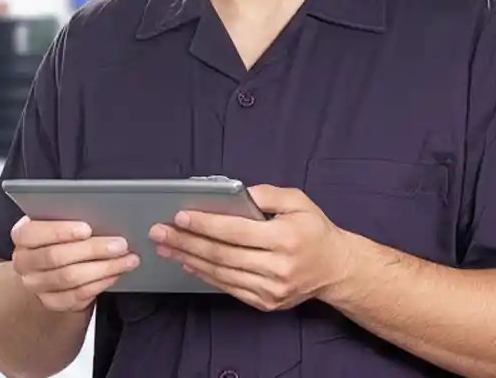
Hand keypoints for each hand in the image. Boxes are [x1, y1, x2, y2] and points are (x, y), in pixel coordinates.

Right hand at [10, 216, 140, 312]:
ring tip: (127, 259)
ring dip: (103, 268)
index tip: (87, 228)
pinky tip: (115, 274)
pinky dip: (100, 284)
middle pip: (57, 257)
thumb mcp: (58, 220)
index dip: (61, 231)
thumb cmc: (59, 236)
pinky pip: (77, 296)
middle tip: (120, 244)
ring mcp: (36, 285)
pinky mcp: (51, 302)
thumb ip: (69, 216)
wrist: (50, 267)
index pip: (34, 233)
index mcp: (22, 235)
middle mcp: (23, 262)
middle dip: (93, 250)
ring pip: (70, 278)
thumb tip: (99, 212)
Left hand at [148, 184, 354, 310]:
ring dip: (188, 259)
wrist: (336, 269)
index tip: (179, 215)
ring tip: (165, 246)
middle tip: (159, 231)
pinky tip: (187, 262)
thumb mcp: (298, 201)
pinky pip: (228, 288)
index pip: (235, 231)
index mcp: (286, 239)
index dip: (204, 223)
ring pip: (221, 273)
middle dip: (186, 241)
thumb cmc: (314, 230)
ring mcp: (271, 289)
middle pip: (222, 254)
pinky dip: (204, 275)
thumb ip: (266, 194)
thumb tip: (234, 193)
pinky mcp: (266, 302)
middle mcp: (278, 267)